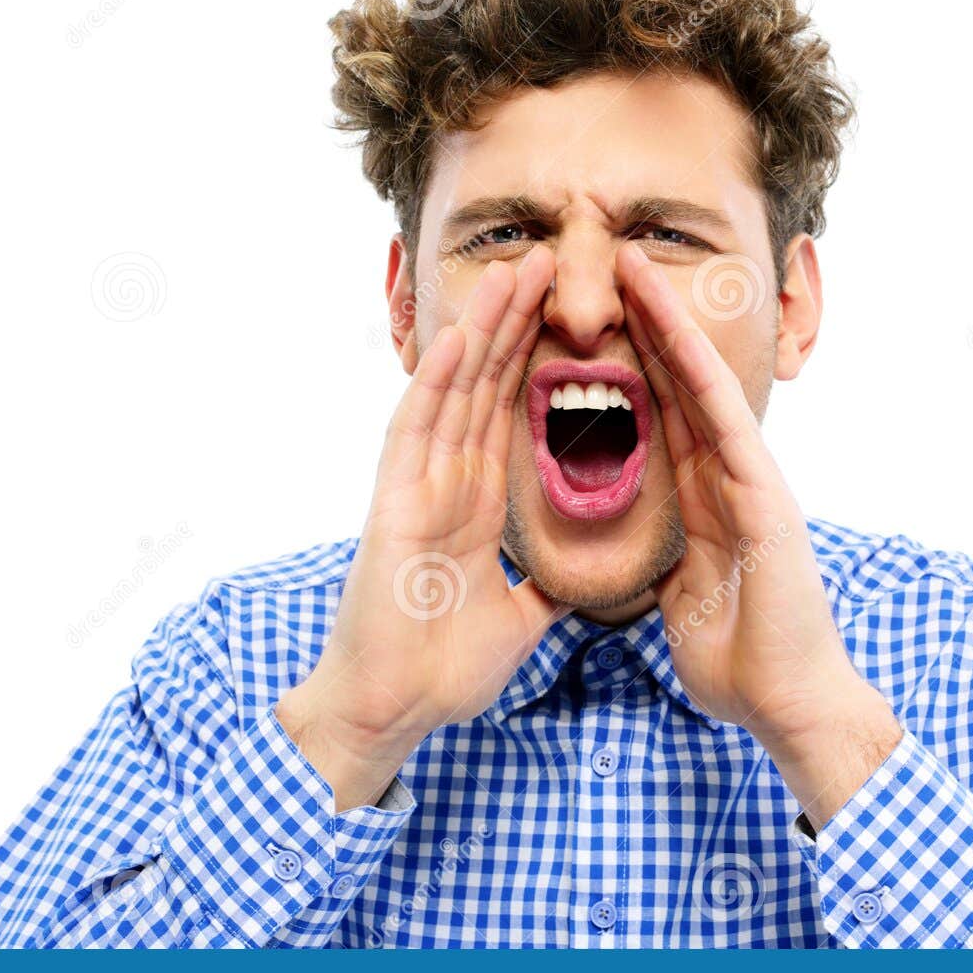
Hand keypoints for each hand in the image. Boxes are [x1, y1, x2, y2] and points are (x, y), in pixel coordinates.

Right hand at [276, 248, 564, 808]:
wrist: (396, 711)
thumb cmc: (444, 669)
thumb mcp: (520, 618)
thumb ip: (543, 584)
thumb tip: (579, 575)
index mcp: (478, 502)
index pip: (512, 412)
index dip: (536, 359)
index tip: (568, 310)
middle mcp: (447, 481)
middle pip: (486, 384)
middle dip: (515, 322)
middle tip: (546, 260)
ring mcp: (418, 486)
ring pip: (454, 390)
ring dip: (483, 330)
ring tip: (513, 271)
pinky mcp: (394, 501)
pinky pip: (417, 428)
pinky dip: (438, 380)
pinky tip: (462, 335)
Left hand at [617, 245, 901, 825]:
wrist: (785, 706)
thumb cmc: (738, 661)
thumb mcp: (681, 597)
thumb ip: (667, 560)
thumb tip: (642, 552)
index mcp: (706, 500)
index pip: (663, 414)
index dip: (633, 362)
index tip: (598, 317)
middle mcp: (731, 477)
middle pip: (682, 383)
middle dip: (649, 320)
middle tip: (613, 261)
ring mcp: (753, 481)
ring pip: (704, 385)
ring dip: (670, 323)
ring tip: (635, 268)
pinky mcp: (766, 498)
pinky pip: (725, 423)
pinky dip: (698, 373)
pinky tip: (672, 329)